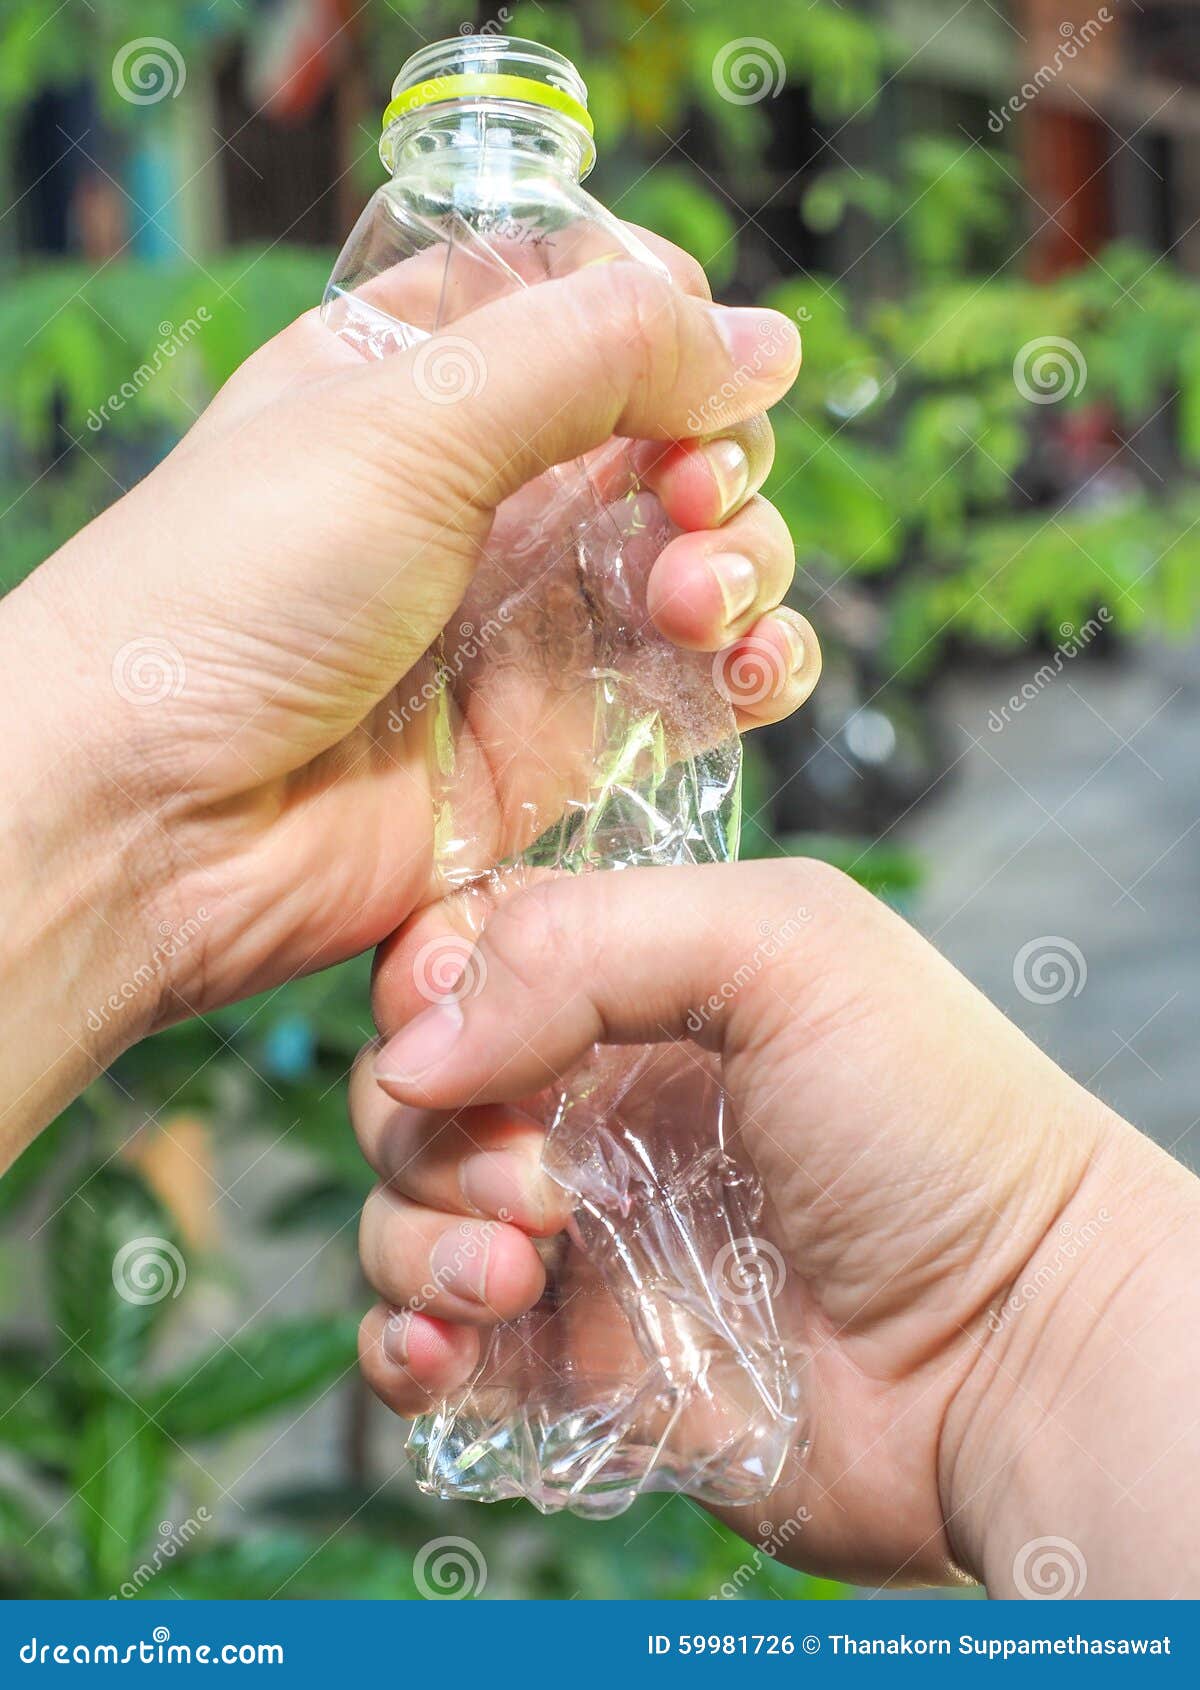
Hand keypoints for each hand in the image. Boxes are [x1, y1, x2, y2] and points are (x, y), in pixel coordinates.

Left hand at [0, 235, 817, 1157]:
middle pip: (676, 434)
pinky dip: (754, 671)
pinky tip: (747, 671)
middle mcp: (489, 493)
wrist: (157, 824)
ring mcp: (533, 619)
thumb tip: (767, 339)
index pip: (587, 304)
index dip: (665, 318)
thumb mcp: (406, 423)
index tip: (689, 348)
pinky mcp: (566, 736)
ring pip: (709, 558)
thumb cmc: (227, 599)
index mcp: (424, 380)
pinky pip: (702, 688)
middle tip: (686, 496)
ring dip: (745, 565)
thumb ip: (595, 358)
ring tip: (695, 603)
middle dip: (718, 454)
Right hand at [352, 859, 1199, 1594]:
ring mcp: (582, 1242)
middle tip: (541, 1184)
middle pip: (412, 1093)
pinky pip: (425, 1354)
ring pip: (403, 1219)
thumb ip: (583, 946)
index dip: (427, 993)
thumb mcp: (785, 950)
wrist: (1016, 1353)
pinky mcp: (575, 1370)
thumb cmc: (933, 1126)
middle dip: (435, 1133)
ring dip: (419, 1244)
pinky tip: (447, 1353)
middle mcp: (595, 1110)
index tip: (455, 1037)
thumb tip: (410, 1051)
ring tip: (523, 1275)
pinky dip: (404, 1350)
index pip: (459, 959)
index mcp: (637, 992)